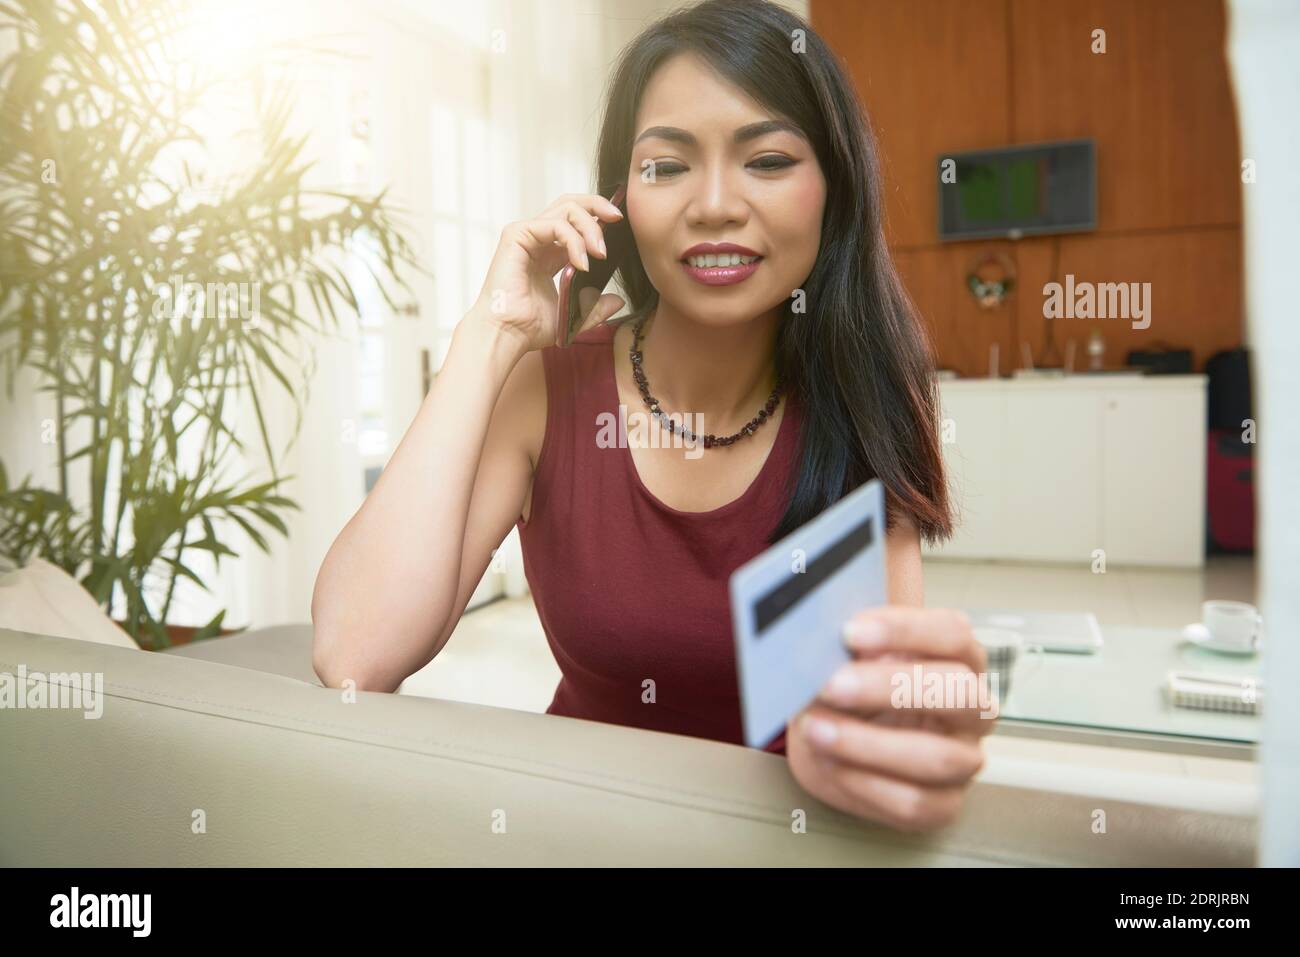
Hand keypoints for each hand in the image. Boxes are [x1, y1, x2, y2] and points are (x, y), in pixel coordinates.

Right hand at [467, 192, 625, 353]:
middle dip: (597, 205)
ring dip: (590, 227)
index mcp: (549, 252)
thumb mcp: (574, 315)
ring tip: (600, 253)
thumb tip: (618, 300)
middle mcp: (538, 239)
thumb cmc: (529, 327)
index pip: (576, 220)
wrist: (508, 335)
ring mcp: (527, 235)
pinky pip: (554, 224)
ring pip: (566, 209)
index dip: (598, 216)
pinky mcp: (517, 235)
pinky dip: (573, 240)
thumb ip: (595, 307)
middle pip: (571, 204)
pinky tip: (582, 263)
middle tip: (617, 219)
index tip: (620, 224)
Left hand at [785, 607, 991, 832]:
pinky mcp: (944, 804)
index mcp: (960, 657)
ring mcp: (965, 759)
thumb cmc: (850, 687)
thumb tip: (820, 639)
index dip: (904, 630)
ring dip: (868, 743)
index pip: (953, 633)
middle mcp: (973, 708)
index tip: (849, 632)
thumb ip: (847, 644)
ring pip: (938, 756)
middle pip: (958, 692)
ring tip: (817, 729)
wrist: (834, 738)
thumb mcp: (848, 656)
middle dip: (890, 687)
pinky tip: (829, 763)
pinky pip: (914, 802)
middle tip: (832, 685)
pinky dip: (864, 782)